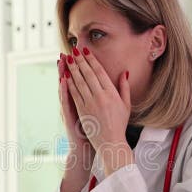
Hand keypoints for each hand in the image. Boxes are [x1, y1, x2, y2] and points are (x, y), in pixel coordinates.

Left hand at [64, 47, 133, 174]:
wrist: (111, 142)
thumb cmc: (119, 124)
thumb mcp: (126, 105)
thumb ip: (124, 88)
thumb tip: (124, 72)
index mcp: (112, 94)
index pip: (100, 72)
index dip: (92, 60)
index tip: (86, 51)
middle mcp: (101, 96)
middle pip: (88, 74)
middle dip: (80, 61)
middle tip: (74, 50)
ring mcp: (90, 104)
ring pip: (79, 82)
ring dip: (73, 69)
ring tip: (67, 58)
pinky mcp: (82, 111)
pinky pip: (74, 94)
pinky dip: (69, 84)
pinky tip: (65, 76)